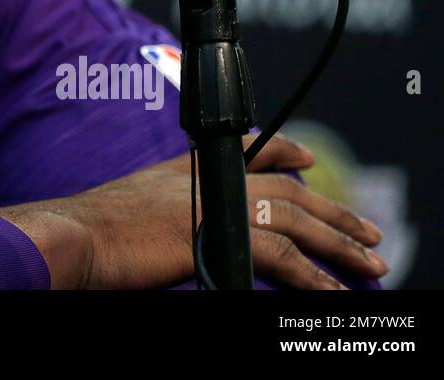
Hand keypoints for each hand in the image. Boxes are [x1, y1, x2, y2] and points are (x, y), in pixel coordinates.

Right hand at [0, 133, 386, 289]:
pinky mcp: (218, 235)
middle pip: (283, 188)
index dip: (284, 152)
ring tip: (370, 266)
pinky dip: (312, 276)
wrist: (73, 235)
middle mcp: (203, 180)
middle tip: (368, 233)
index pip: (246, 150)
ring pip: (292, 218)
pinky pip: (281, 256)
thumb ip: (159, 211)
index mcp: (182, 171)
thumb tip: (170, 234)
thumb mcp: (126, 209)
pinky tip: (333, 293)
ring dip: (337, 243)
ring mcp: (212, 205)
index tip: (309, 159)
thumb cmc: (86, 233)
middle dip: (332, 211)